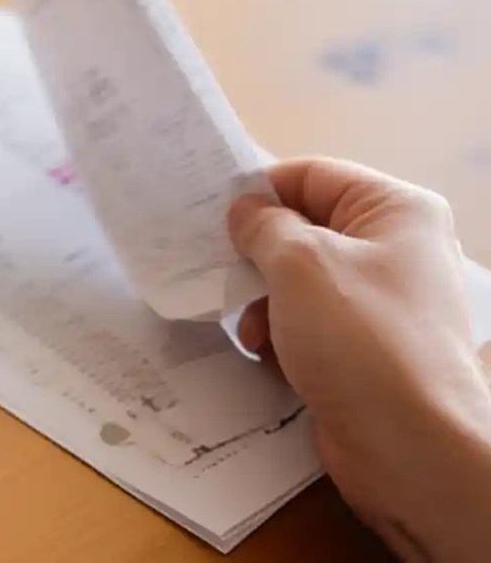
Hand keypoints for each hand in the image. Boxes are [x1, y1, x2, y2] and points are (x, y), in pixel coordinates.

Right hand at [229, 157, 490, 561]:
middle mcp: (398, 249)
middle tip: (217, 271)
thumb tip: (245, 210)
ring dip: (264, 301)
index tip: (210, 212)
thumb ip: (263, 226)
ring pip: (301, 280)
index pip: (313, 176)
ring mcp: (384, 302)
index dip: (260, 189)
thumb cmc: (360, 338)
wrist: (410, 445)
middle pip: (305, 229)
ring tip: (251, 329)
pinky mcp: (368, 348)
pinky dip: (282, 333)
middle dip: (257, 254)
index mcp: (397, 211)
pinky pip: (311, 323)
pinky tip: (266, 355)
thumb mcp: (298, 264)